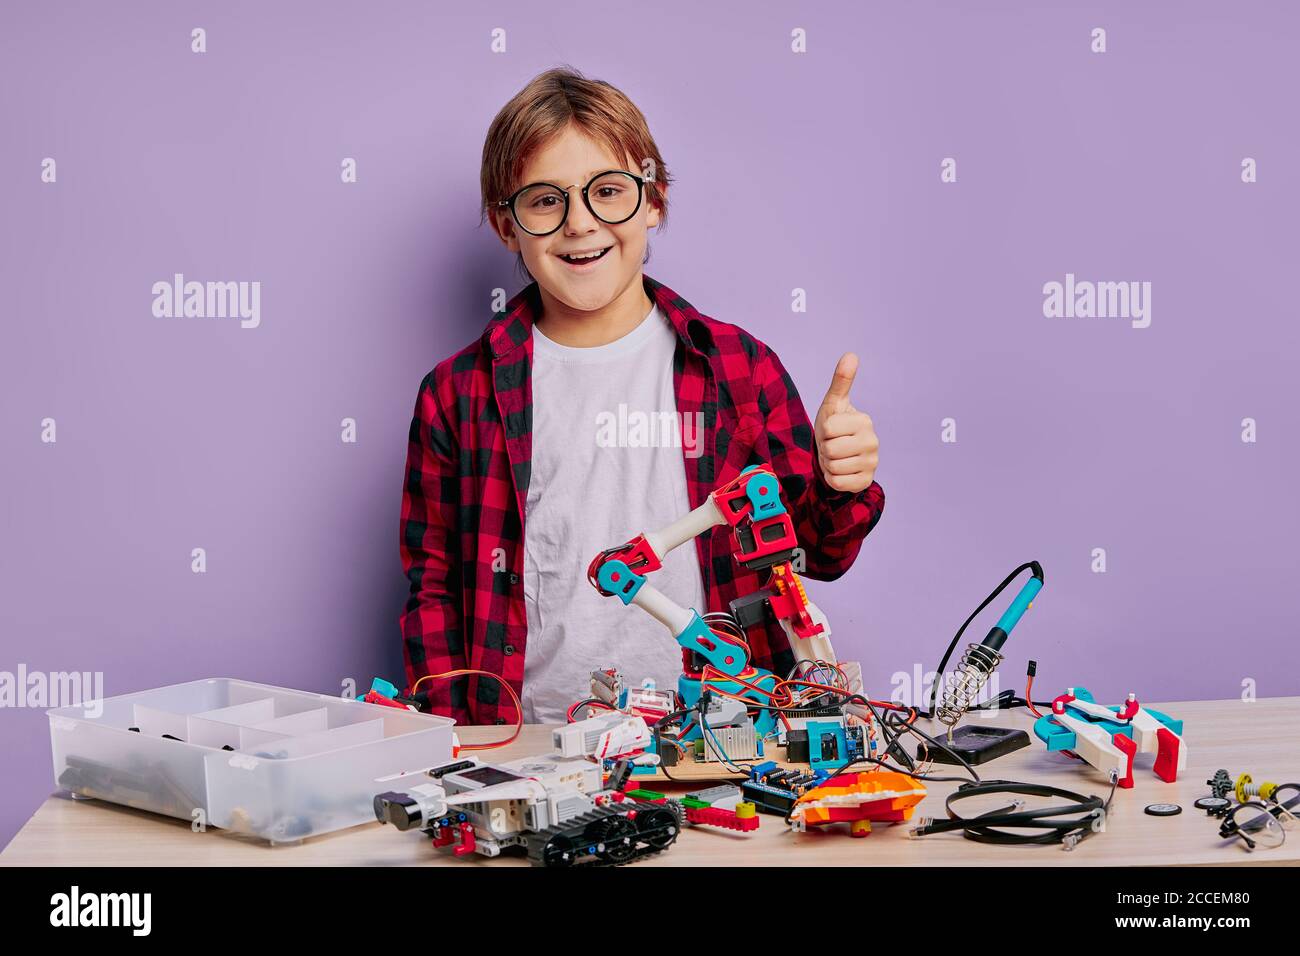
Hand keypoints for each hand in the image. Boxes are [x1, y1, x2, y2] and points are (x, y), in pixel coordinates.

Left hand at [813, 352, 878, 493]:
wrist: (837, 455)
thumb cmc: (833, 426)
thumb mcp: (833, 403)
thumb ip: (841, 381)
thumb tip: (851, 355)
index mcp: (864, 421)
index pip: (828, 428)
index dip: (823, 431)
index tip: (831, 431)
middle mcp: (873, 442)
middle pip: (830, 449)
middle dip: (824, 449)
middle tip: (832, 446)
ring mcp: (872, 463)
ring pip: (833, 467)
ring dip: (828, 464)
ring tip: (835, 457)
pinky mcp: (865, 482)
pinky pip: (837, 483)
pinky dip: (832, 478)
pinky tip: (840, 470)